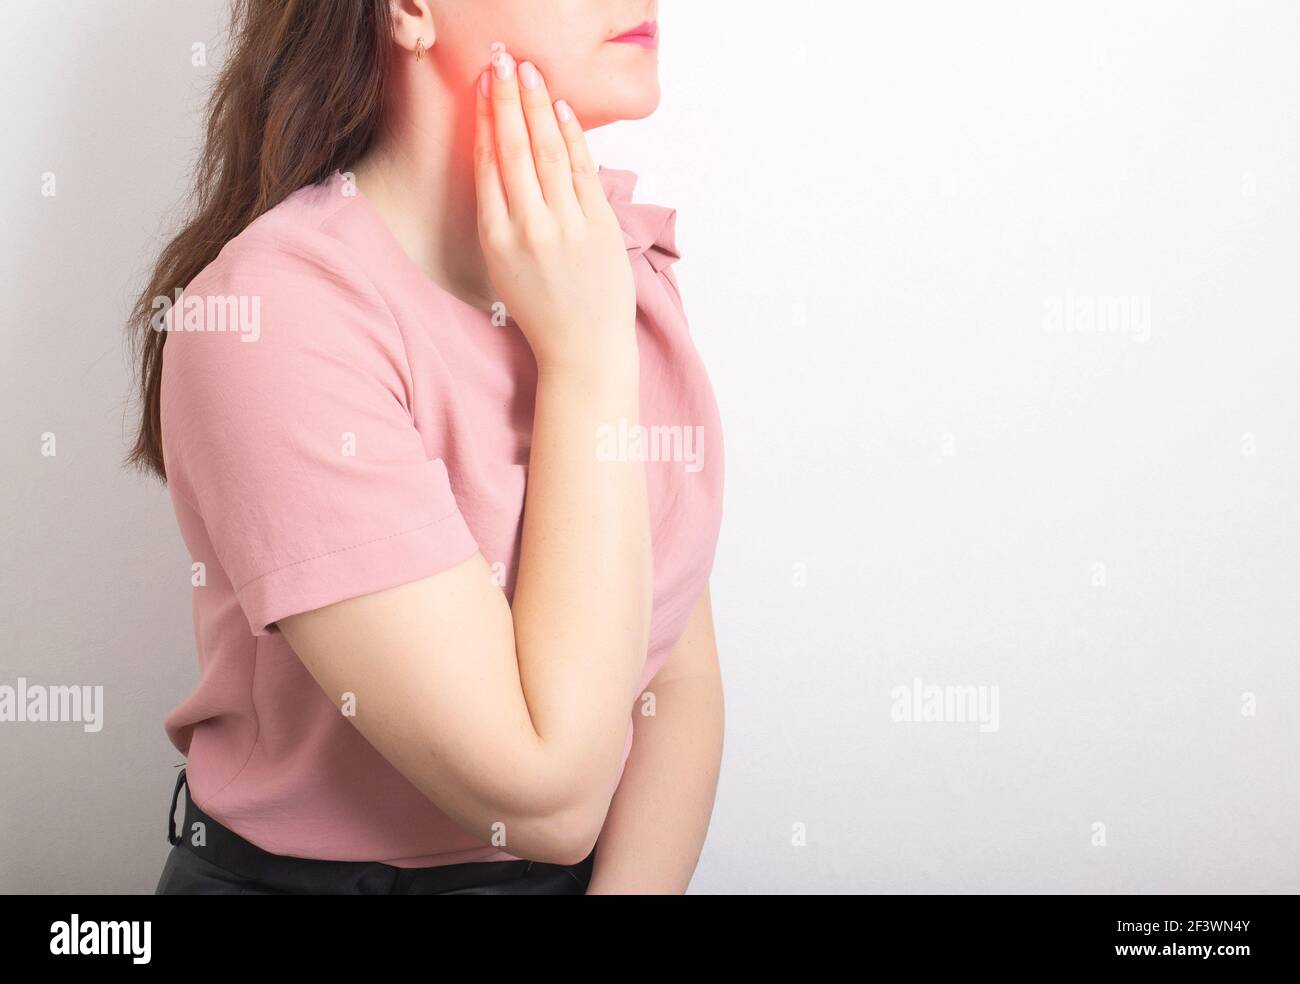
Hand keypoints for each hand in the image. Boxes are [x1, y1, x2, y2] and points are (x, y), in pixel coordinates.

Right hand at [473, 50, 636, 375]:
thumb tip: (500, 157)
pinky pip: (582, 171)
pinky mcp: (598, 228)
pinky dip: (572, 136)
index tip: (482, 85)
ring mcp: (564, 228)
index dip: (483, 120)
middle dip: (505, 100)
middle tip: (501, 61)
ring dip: (537, 108)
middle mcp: (527, 229)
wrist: (583, 348)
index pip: (486, 164)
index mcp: (495, 238)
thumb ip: (500, 214)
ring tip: (529, 72)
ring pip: (547, 153)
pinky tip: (561, 108)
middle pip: (513, 150)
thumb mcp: (504, 264)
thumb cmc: (542, 307)